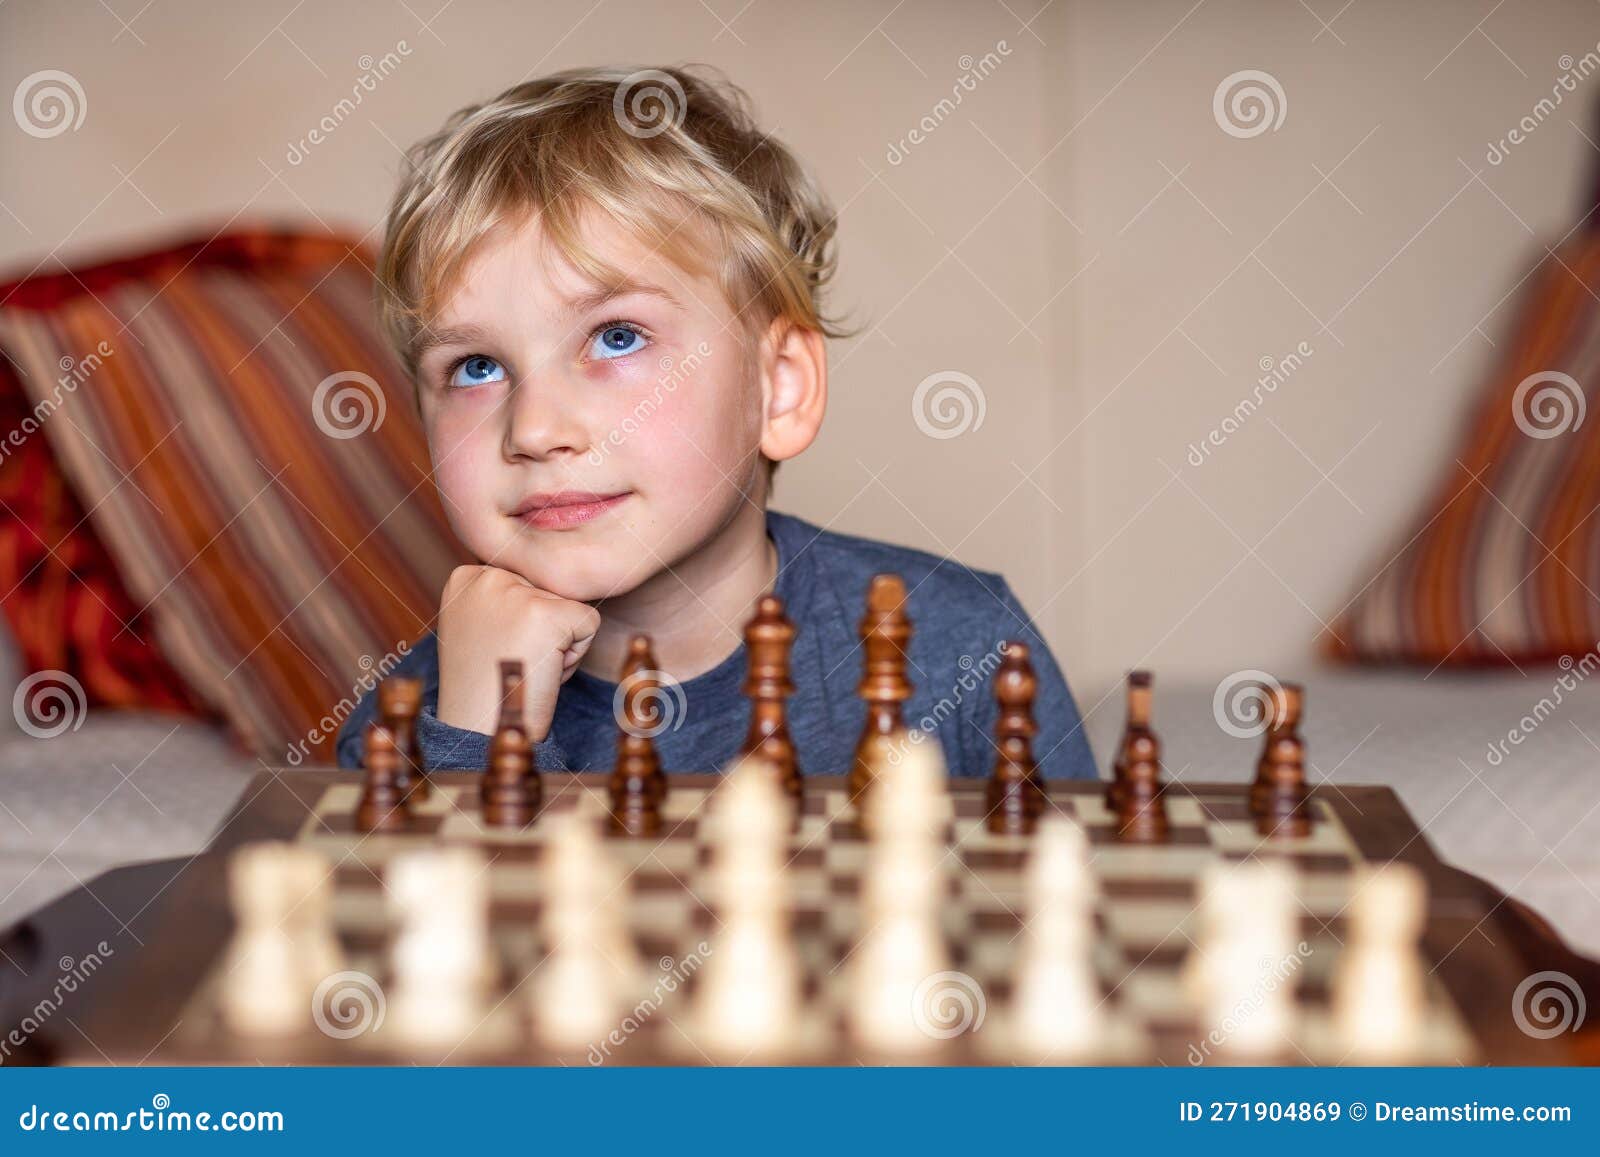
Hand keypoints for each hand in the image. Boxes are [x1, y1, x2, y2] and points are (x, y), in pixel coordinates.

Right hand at [434, 565, 600, 740]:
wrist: (481, 732)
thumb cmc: (486, 688)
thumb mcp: (481, 628)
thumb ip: (505, 598)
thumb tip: (548, 580)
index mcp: (467, 577)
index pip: (528, 583)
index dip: (524, 624)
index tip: (496, 651)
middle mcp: (488, 575)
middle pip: (551, 591)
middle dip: (544, 632)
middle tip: (512, 664)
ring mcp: (517, 592)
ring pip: (571, 607)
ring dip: (559, 644)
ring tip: (525, 669)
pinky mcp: (548, 614)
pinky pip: (590, 623)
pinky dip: (576, 655)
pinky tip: (542, 672)